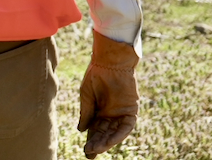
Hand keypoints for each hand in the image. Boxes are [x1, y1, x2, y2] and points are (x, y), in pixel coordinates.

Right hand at [77, 31, 138, 157]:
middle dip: (97, 143)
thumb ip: (86, 112)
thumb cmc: (96, 74)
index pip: (95, 130)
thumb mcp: (86, 94)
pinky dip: (119, 134)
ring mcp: (121, 112)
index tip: (86, 151)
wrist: (109, 61)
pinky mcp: (131, 110)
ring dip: (107, 142)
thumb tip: (81, 130)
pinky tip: (110, 141)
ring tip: (97, 149)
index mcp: (99, 110)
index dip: (91, 140)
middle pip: (104, 133)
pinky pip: (126, 126)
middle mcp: (111, 114)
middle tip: (89, 152)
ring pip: (115, 132)